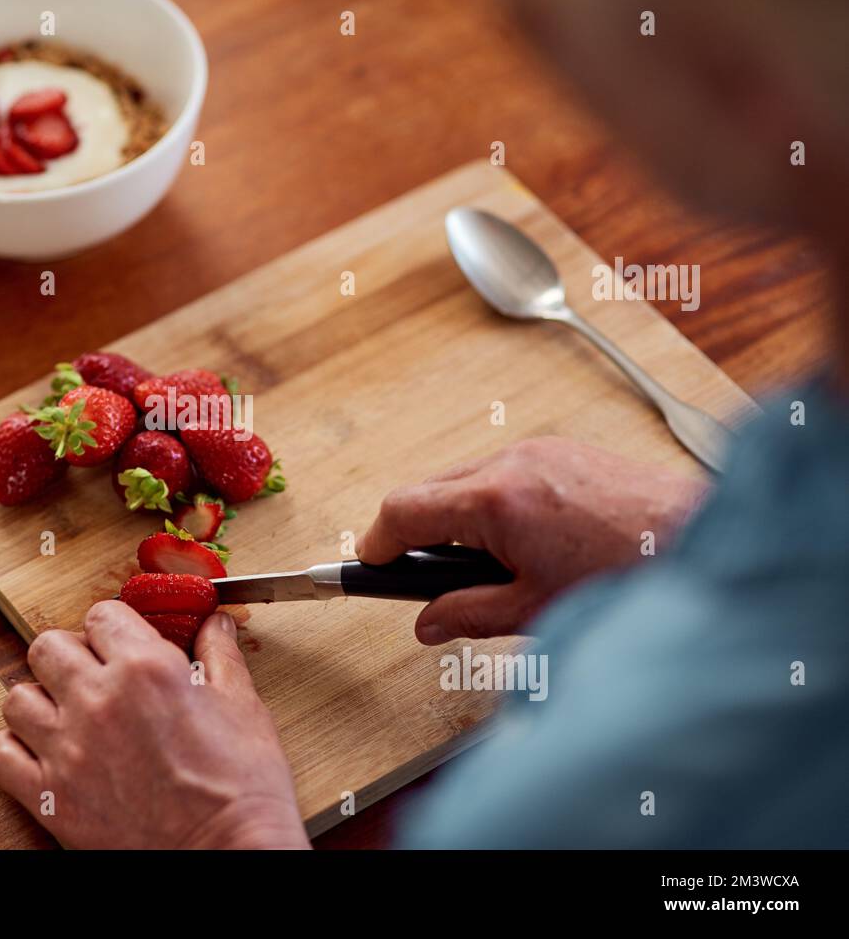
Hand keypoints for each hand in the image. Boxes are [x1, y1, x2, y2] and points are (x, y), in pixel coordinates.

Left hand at [0, 602, 308, 848]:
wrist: (228, 853)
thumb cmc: (240, 785)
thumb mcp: (242, 704)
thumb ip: (219, 655)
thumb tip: (214, 624)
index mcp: (146, 669)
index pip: (102, 615)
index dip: (113, 626)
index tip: (120, 641)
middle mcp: (98, 701)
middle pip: (48, 646)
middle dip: (71, 653)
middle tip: (91, 672)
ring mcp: (68, 750)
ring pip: (18, 698)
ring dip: (40, 699)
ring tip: (66, 712)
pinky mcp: (51, 796)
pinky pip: (2, 755)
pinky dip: (16, 748)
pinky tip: (44, 750)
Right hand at [358, 437, 708, 643]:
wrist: (700, 537)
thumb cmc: (629, 572)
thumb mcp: (533, 608)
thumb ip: (467, 613)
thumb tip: (426, 622)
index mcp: (495, 500)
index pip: (402, 510)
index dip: (378, 542)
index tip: (371, 565)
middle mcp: (511, 462)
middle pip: (429, 490)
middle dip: (420, 533)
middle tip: (433, 579)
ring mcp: (538, 449)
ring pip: (465, 478)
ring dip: (458, 517)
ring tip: (491, 565)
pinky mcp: (562, 449)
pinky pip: (503, 470)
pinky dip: (493, 502)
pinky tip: (523, 541)